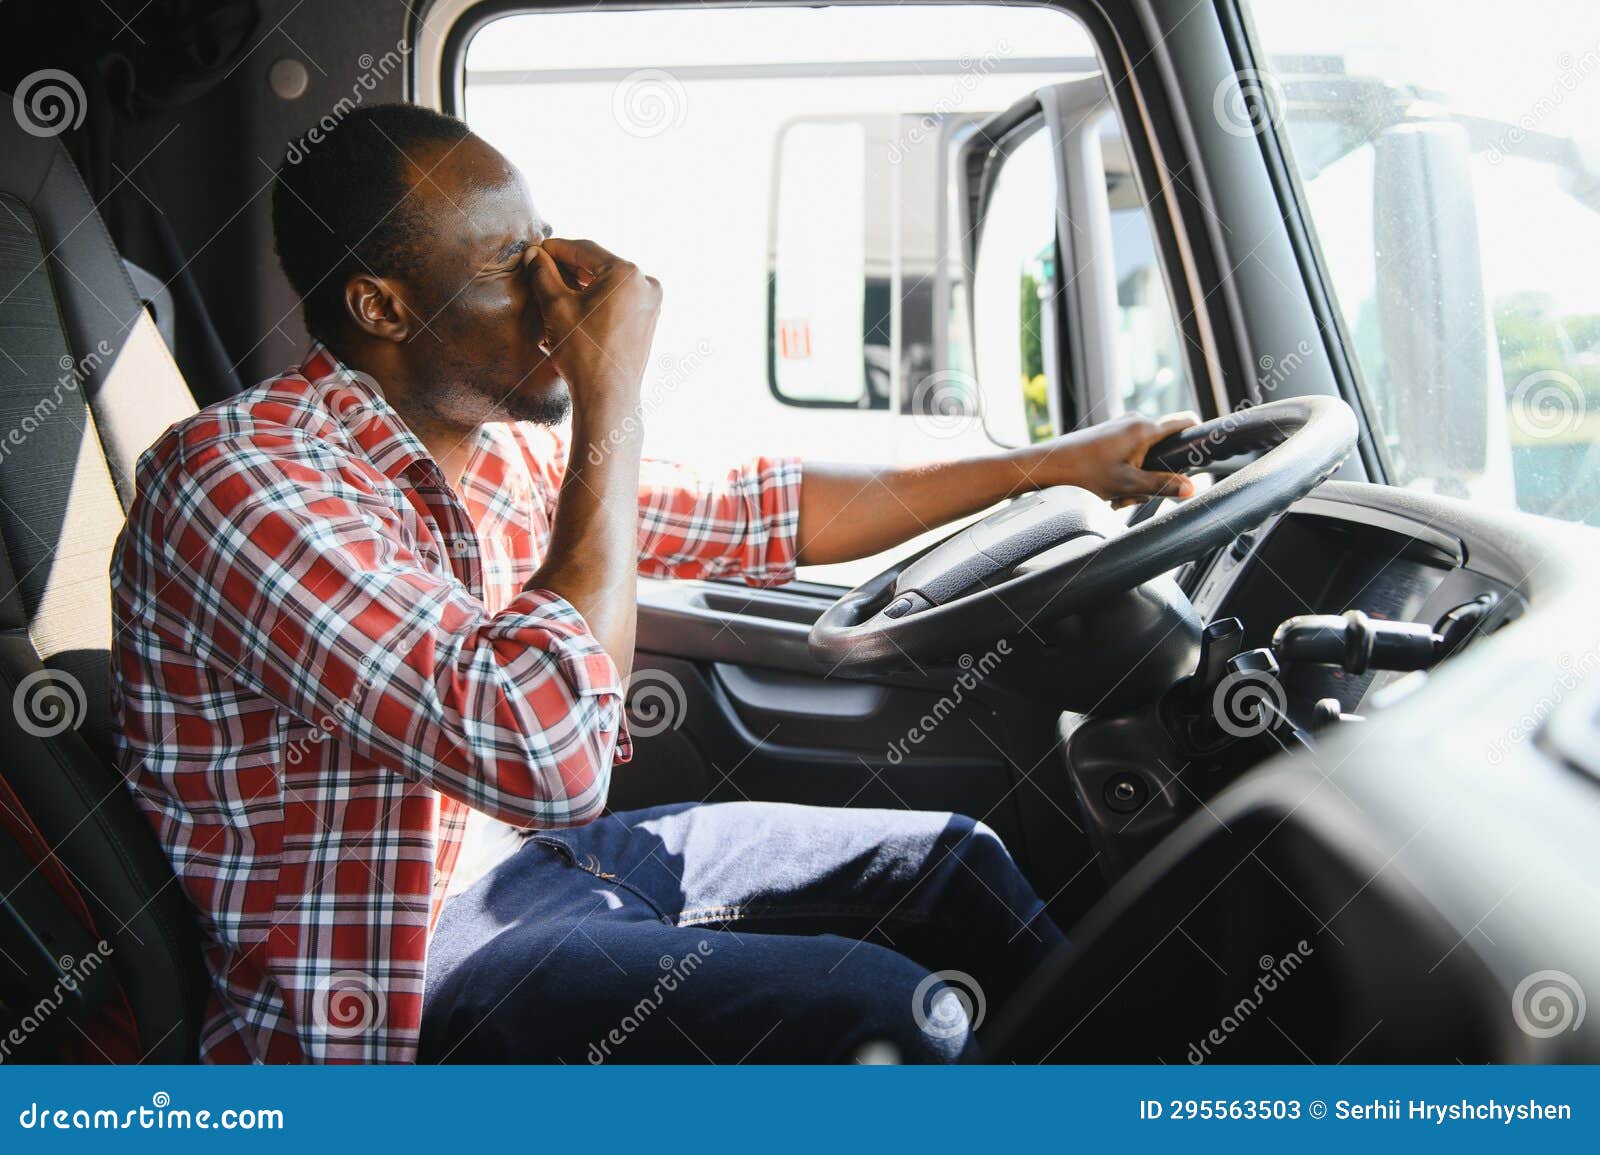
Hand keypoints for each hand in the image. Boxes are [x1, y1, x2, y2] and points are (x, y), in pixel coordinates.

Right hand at [527, 237, 661, 413]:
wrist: (607, 397)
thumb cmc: (582, 353)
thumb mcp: (555, 307)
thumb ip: (543, 274)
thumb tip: (534, 255)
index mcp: (627, 273)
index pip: (584, 250)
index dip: (556, 248)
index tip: (535, 251)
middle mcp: (646, 284)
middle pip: (598, 265)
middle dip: (568, 267)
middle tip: (541, 268)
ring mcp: (651, 304)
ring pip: (608, 283)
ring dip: (581, 283)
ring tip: (553, 286)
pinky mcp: (648, 321)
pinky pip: (618, 300)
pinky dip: (596, 298)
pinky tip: (574, 303)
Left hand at [1018, 411, 1199, 507]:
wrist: (1049, 466)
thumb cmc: (1084, 472)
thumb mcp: (1128, 484)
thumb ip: (1163, 485)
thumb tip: (1192, 488)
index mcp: (1144, 428)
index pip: (1185, 421)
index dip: (1198, 435)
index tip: (1203, 453)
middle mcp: (1135, 421)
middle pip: (1163, 448)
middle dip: (1155, 475)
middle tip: (1136, 493)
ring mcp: (1121, 427)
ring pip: (1145, 457)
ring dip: (1136, 479)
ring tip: (1117, 494)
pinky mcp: (1109, 436)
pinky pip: (1129, 456)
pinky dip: (1123, 475)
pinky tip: (1108, 490)